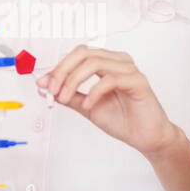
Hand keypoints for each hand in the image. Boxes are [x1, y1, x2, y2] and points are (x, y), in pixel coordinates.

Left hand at [36, 46, 175, 157]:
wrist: (145, 137)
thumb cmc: (122, 120)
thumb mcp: (86, 106)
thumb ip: (68, 94)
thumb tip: (44, 84)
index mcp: (106, 62)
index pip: (78, 54)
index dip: (59, 67)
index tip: (45, 85)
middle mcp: (117, 61)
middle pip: (84, 53)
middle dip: (63, 71)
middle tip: (53, 90)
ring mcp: (129, 69)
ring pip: (94, 62)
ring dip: (74, 81)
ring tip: (65, 98)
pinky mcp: (137, 81)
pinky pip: (110, 80)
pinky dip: (93, 92)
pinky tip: (88, 105)